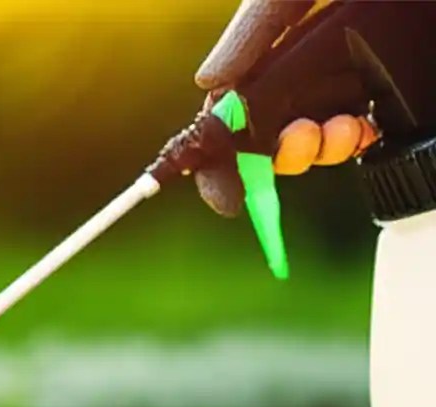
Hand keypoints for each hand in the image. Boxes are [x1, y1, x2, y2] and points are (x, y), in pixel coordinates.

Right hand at [193, 0, 377, 215]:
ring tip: (343, 129)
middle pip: (269, 138)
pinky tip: (363, 128)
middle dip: (282, 153)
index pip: (225, 113)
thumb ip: (250, 31)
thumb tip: (207, 83)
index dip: (217, 159)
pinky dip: (356, 143)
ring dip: (322, 150)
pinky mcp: (378, 91)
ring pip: (314, 142)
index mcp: (267, 53)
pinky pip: (358, 135)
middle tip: (302, 138)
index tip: (224, 195)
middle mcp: (297, 73)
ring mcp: (337, 84)